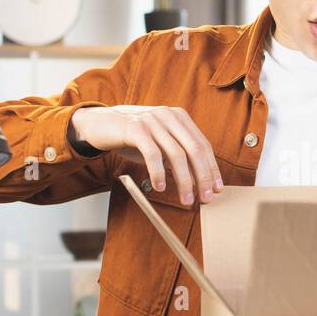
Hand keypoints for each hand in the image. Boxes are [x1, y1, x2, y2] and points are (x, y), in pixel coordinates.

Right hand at [71, 105, 223, 204]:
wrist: (99, 124)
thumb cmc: (133, 138)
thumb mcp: (159, 144)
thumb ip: (177, 156)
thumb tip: (199, 182)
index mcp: (179, 117)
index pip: (203, 145)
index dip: (212, 168)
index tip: (217, 189)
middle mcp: (168, 116)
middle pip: (195, 150)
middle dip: (203, 177)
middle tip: (205, 198)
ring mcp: (152, 120)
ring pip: (176, 154)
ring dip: (184, 181)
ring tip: (186, 199)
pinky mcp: (135, 128)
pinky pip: (152, 154)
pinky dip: (159, 173)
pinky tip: (160, 187)